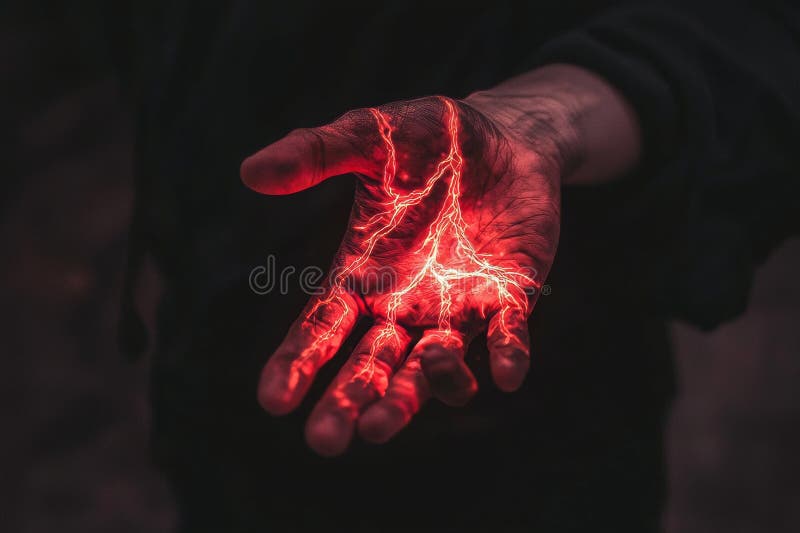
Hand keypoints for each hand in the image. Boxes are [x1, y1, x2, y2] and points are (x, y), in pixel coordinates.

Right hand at [242, 94, 563, 455]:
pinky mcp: (511, 297)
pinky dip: (506, 356)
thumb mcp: (370, 136)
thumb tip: (250, 172)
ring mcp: (458, 307)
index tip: (273, 401)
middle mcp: (405, 303)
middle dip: (349, 403)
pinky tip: (504, 376)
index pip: (322, 327)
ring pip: (432, 369)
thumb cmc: (432, 138)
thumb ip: (316, 153)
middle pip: (370, 366)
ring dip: (415, 393)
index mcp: (363, 273)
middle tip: (326, 441)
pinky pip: (507, 336)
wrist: (505, 136)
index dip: (297, 364)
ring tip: (393, 410)